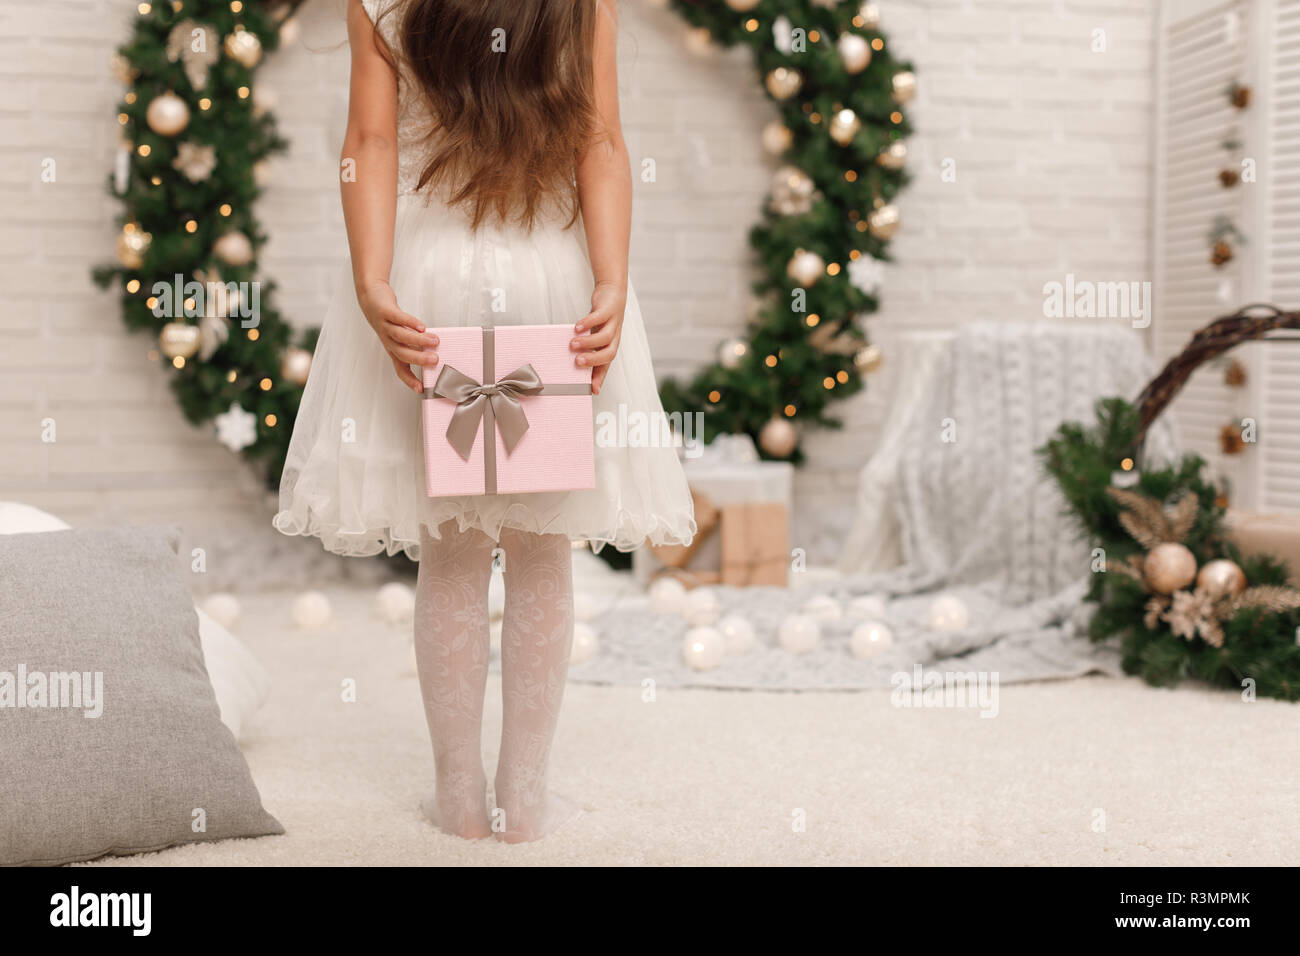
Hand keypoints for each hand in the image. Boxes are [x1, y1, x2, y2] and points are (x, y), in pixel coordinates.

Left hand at [357, 280, 436, 394]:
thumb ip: (415, 342)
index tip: (420, 388)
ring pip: (401, 337)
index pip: (401, 369)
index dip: (410, 380)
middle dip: (419, 359)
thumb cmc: (388, 319)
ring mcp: (386, 327)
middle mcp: (389, 341)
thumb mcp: (400, 333)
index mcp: (393, 349)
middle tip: (435, 360)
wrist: (371, 299)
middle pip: (402, 354)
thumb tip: (434, 349)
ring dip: (418, 341)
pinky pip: (398, 318)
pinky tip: (421, 326)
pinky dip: (410, 323)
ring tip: (434, 341)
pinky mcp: (386, 312)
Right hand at [573, 281, 625, 394]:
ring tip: (573, 344)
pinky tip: (577, 327)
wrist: (613, 292)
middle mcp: (613, 337)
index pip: (606, 365)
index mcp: (609, 345)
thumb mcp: (597, 333)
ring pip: (604, 337)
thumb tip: (571, 360)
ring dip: (588, 342)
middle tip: (577, 362)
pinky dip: (588, 323)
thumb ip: (587, 346)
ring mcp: (612, 324)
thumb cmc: (603, 317)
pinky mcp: (608, 310)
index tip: (592, 389)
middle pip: (608, 354)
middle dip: (593, 360)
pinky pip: (599, 317)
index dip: (600, 378)